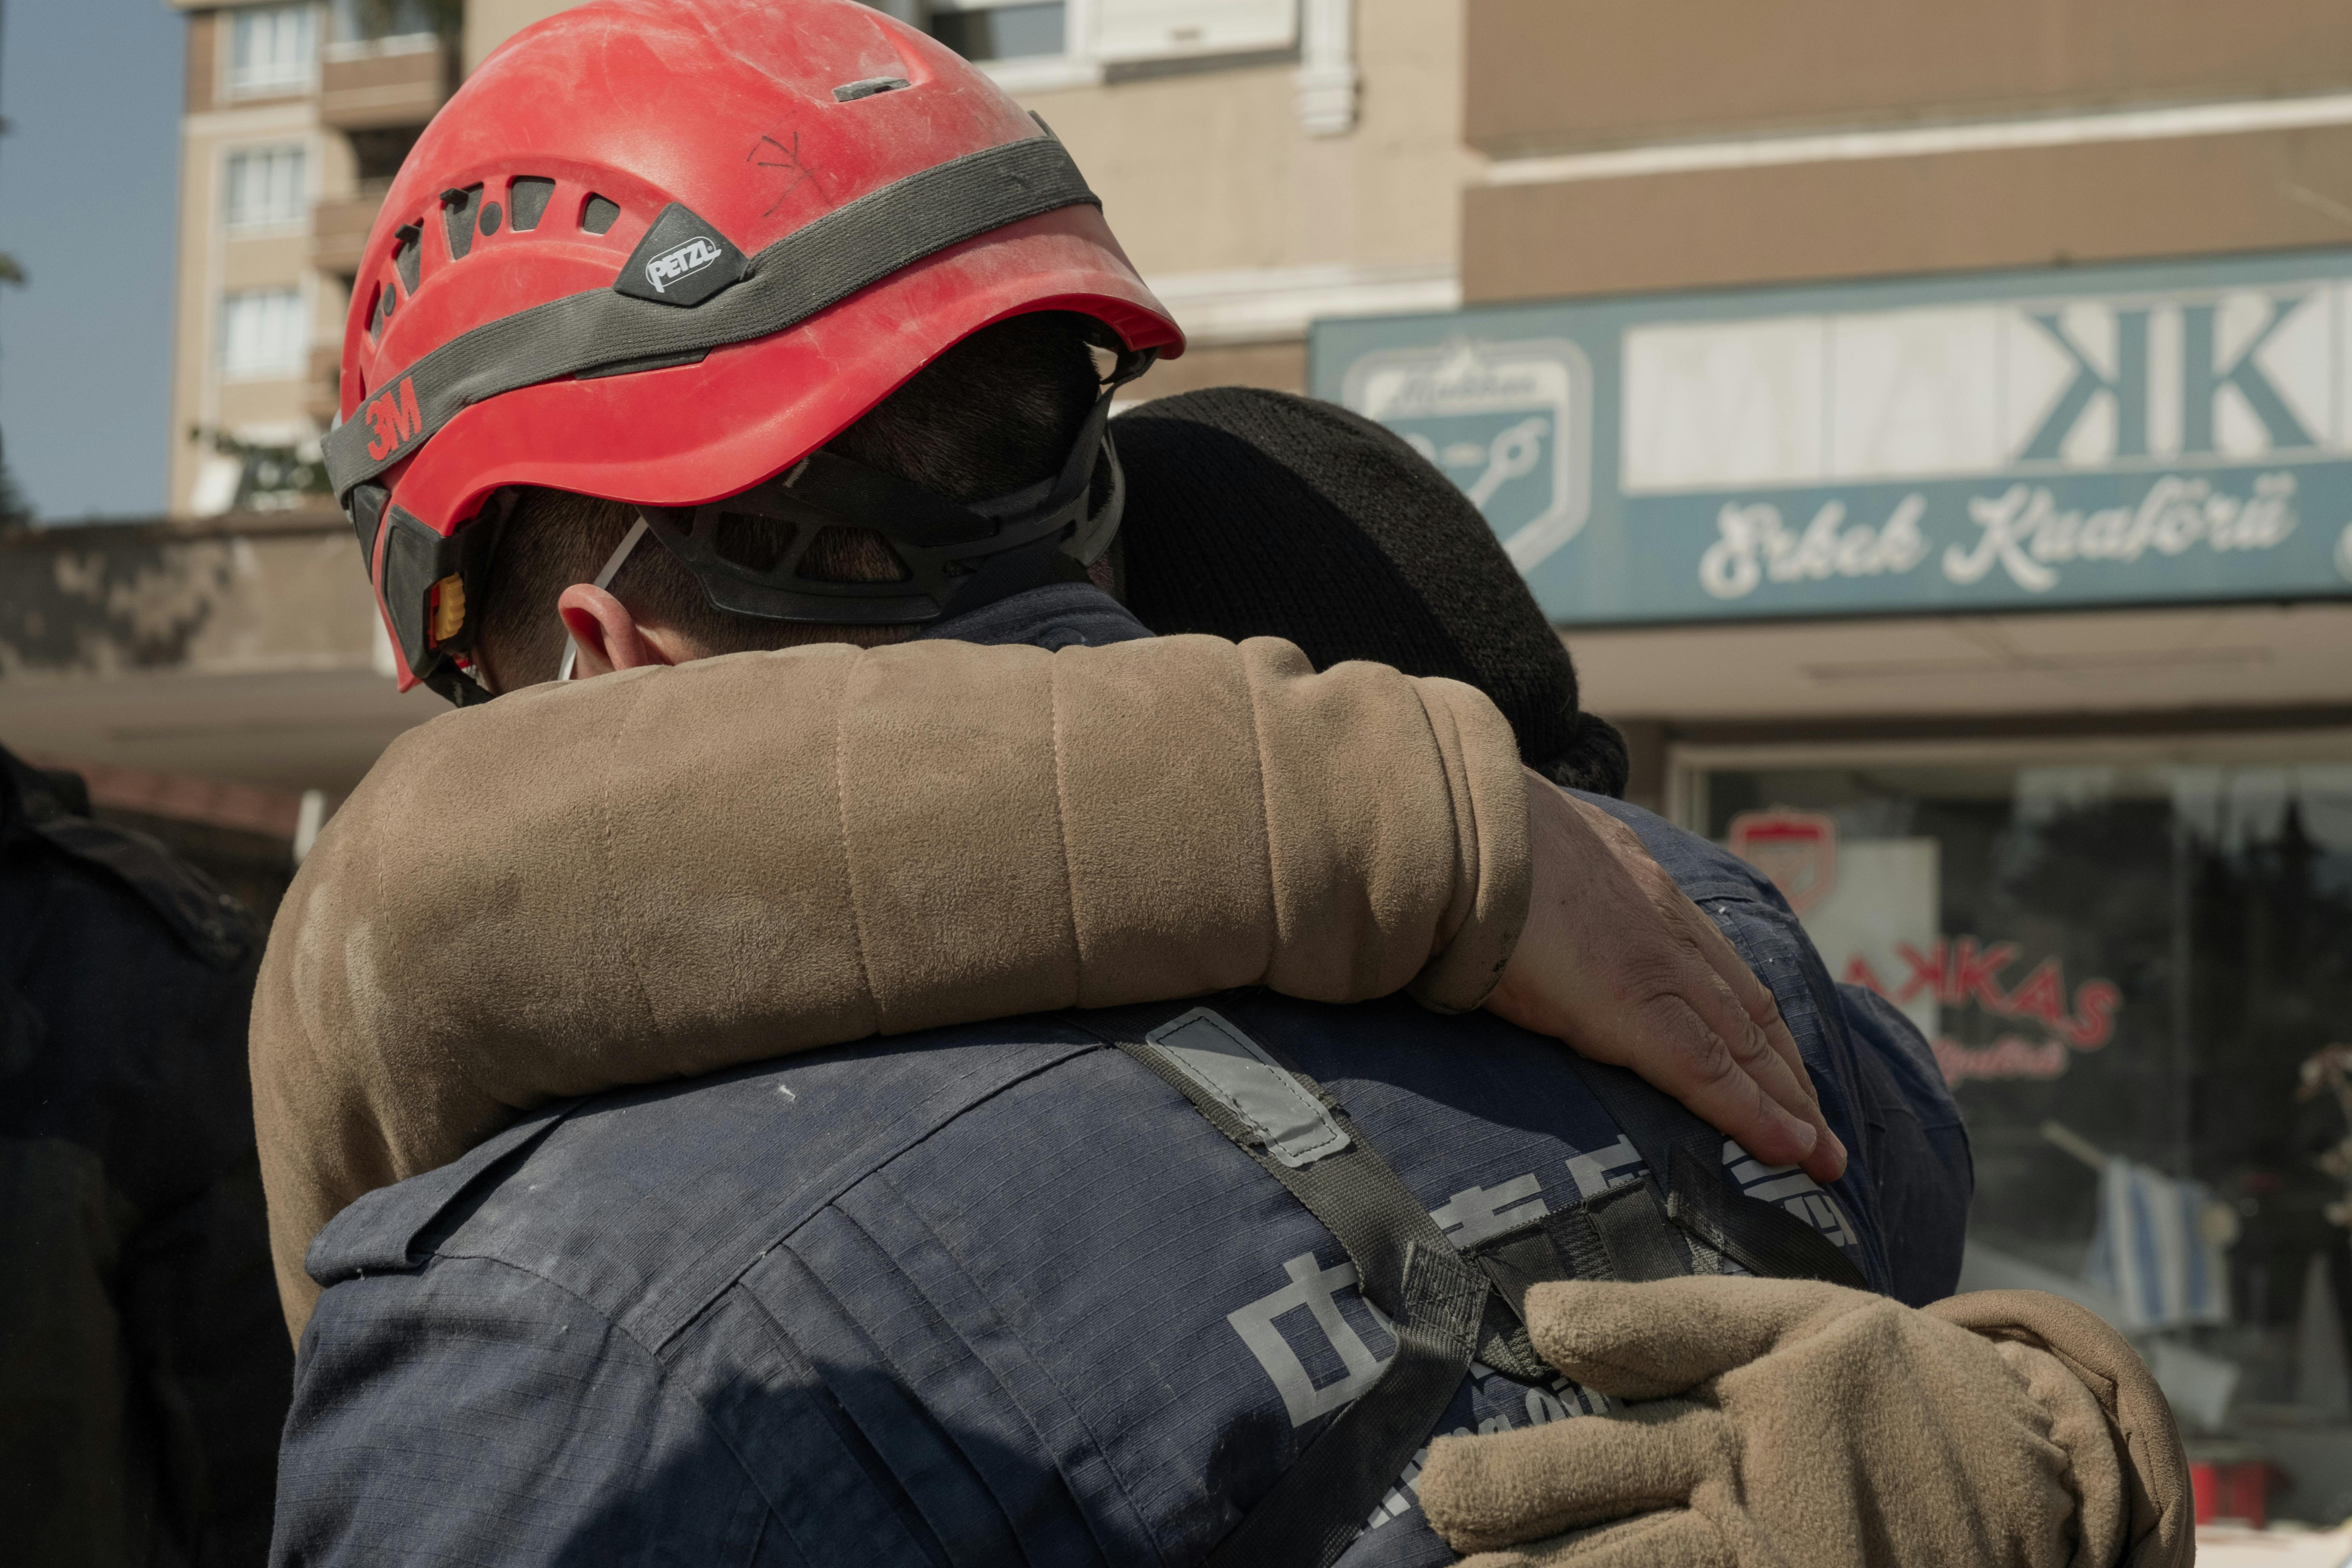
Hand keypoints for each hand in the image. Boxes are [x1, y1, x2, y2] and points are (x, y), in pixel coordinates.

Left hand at [1417, 1278, 2179, 1567]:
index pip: (1581, 1462)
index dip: (1492, 1484)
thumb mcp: (1798, 1322)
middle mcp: (1740, 1530)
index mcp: (1728, 1440)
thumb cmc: (1897, 1387)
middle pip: (1594, 1561)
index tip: (1435, 1489)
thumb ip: (1672, 1323)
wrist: (2046, 1482)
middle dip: (1504, 1555)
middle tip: (1450, 1536)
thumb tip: (1541, 1318)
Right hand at [1483, 773, 1841, 1182]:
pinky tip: (1793, 1152)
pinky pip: (1710, 1068)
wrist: (1455, 827)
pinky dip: (1755, 1114)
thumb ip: (1544, 885)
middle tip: (1820, 1132)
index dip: (1749, 1016)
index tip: (1774, 1060)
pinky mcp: (1636, 1005)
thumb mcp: (1528, 852)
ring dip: (1789, 1102)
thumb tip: (1516, 917)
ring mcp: (1657, 961)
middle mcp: (1663, 921)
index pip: (1711, 961)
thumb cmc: (1466, 842)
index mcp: (1634, 884)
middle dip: (1787, 1073)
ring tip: (1821, 1157)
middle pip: (1746, 1008)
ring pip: (1745, 1041)